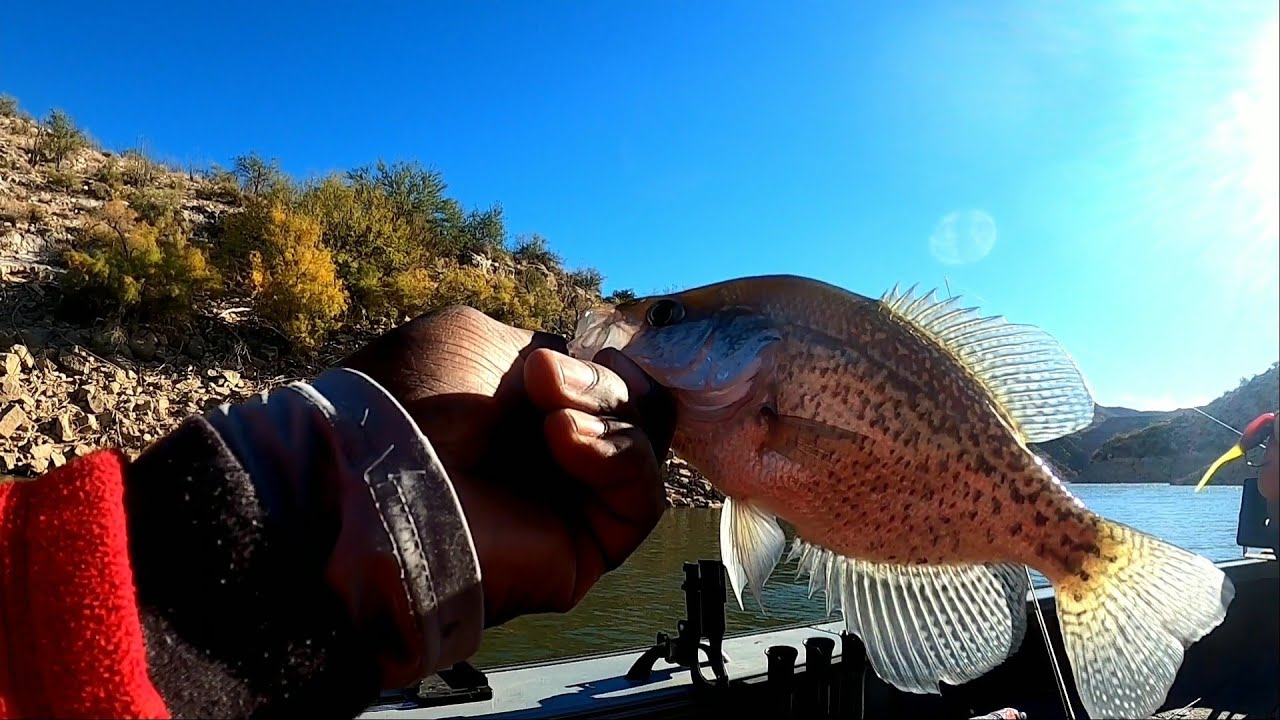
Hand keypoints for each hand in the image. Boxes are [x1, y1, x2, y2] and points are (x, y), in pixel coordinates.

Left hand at [340, 305, 674, 626]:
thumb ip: (544, 346)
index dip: (612, 364)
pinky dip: (618, 459)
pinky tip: (565, 440)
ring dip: (610, 414)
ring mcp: (570, 507)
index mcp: (523, 411)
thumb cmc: (409, 401)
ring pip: (645, 451)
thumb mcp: (474, 338)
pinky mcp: (585, 550)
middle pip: (635, 412)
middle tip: (550, 381)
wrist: (379, 477)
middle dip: (607, 384)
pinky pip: (642, 503)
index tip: (598, 349)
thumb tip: (582, 372)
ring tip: (554, 411)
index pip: (604, 385)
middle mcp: (550, 460)